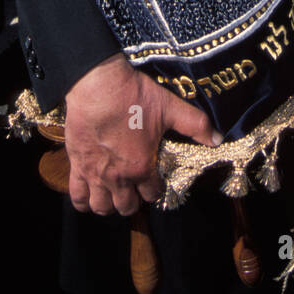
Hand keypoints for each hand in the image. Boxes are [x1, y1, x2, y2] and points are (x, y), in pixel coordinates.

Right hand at [64, 53, 221, 213]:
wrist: (97, 85)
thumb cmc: (134, 97)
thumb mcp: (170, 107)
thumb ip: (195, 125)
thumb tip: (217, 139)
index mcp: (142, 167)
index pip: (152, 194)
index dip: (156, 189)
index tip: (155, 181)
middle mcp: (118, 177)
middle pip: (126, 207)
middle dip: (133, 202)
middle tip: (135, 190)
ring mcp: (95, 174)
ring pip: (101, 207)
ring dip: (109, 205)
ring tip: (113, 195)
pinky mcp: (77, 165)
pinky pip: (76, 196)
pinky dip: (83, 201)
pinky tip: (89, 196)